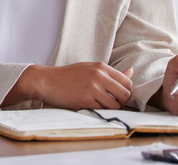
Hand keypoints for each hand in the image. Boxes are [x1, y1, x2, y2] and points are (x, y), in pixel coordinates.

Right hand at [11, 63, 133, 109]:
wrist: (46, 81)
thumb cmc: (67, 76)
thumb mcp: (89, 69)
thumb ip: (110, 73)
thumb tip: (131, 72)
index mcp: (101, 66)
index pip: (127, 82)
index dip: (125, 92)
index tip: (117, 96)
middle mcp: (99, 75)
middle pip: (126, 94)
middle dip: (121, 102)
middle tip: (110, 104)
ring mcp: (93, 87)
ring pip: (116, 105)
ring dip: (110, 108)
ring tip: (97, 105)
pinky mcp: (87, 99)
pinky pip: (103, 110)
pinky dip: (99, 111)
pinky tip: (88, 105)